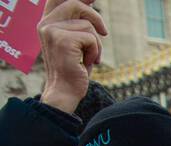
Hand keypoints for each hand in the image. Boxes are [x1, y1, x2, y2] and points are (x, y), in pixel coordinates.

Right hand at [38, 0, 107, 115]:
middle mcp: (45, 24)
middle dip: (95, 17)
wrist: (65, 91)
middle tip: (104, 33)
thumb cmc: (73, 69)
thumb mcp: (75, 43)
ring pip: (87, 25)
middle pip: (75, 4)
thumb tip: (90, 2)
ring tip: (89, 58)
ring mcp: (52, 31)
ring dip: (96, 44)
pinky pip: (91, 38)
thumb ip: (78, 23)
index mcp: (46, 23)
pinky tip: (88, 62)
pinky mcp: (62, 40)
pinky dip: (95, 51)